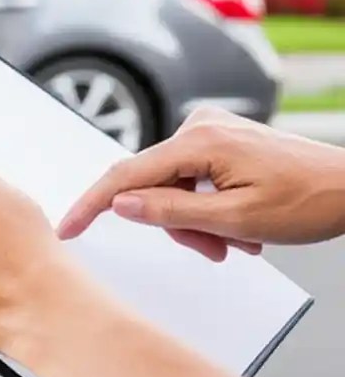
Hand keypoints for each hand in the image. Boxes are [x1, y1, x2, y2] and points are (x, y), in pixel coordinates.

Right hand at [58, 107, 344, 260]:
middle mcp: (200, 125)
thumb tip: (120, 203)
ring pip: (174, 185)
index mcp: (201, 141)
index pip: (127, 175)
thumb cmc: (309, 200)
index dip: (93, 204)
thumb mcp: (237, 219)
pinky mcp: (220, 137)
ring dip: (197, 219)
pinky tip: (238, 220)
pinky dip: (208, 204)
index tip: (68, 227)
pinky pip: (192, 176)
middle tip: (216, 250)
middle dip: (177, 223)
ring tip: (238, 240)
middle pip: (155, 184)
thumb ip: (172, 211)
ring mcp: (210, 129)